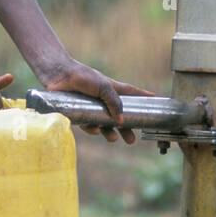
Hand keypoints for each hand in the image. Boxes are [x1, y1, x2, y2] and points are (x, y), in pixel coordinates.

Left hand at [38, 58, 153, 144]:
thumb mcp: (103, 87)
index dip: (144, 97)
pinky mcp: (79, 114)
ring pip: (103, 124)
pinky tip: (93, 129)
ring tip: (112, 138)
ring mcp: (91, 107)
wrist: (58, 77)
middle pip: (118, 117)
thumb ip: (115, 103)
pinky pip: (88, 125)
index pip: (132, 94)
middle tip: (132, 139)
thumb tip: (121, 121)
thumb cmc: (82, 77)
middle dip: (126, 128)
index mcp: (112, 89)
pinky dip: (91, 129)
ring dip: (109, 133)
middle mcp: (103, 99)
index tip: (156, 101)